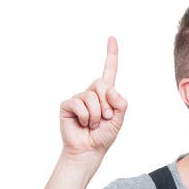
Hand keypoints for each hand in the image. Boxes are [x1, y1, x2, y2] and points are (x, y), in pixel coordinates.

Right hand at [59, 37, 127, 157]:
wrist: (88, 151)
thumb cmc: (103, 136)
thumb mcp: (118, 120)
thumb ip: (120, 104)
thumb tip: (111, 90)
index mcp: (105, 94)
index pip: (109, 71)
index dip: (111, 55)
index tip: (111, 37)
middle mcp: (91, 93)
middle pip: (101, 84)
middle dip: (106, 104)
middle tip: (105, 118)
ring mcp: (78, 98)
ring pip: (91, 96)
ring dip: (96, 114)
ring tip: (92, 124)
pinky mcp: (67, 105)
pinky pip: (79, 104)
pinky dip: (84, 116)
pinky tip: (82, 124)